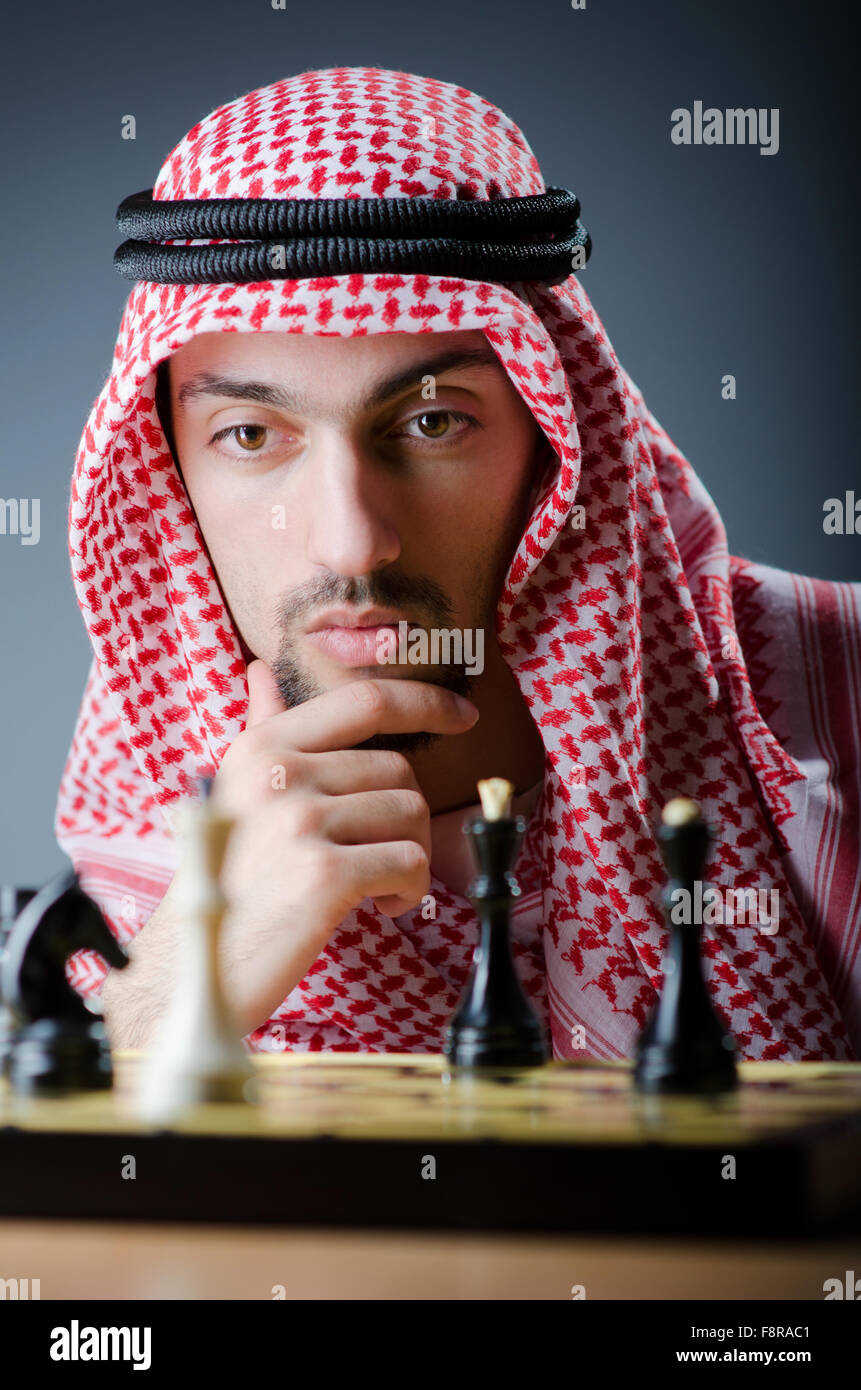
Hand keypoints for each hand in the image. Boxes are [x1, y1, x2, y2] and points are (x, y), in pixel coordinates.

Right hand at [209, 661, 478, 1025]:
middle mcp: (279, 774)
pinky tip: (376, 906)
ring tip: (371, 885)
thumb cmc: (225, 882)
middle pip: (399, 771)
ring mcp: (300, 821)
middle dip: (406, 820)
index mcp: (261, 748)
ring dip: (409, 857)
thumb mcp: (234, 795)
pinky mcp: (324, 873)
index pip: (365, 700)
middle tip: (376, 859)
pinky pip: (411, 862)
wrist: (192, 967)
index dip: (425, 701)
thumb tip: (260, 672)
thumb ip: (260, 731)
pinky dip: (409, 890)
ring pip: (412, 815)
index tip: (462, 714)